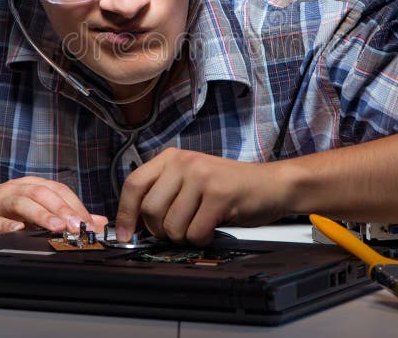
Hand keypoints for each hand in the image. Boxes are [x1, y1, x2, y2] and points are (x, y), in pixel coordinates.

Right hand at [0, 177, 107, 239]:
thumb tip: (99, 222)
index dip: (75, 206)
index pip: (59, 191)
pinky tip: (18, 230)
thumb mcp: (40, 207)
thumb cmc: (9, 207)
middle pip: (42, 193)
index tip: (89, 224)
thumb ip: (69, 215)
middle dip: (61, 209)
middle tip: (76, 227)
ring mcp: (0, 202)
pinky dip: (7, 225)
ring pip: (21, 202)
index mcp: (34, 185)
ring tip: (55, 227)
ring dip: (40, 214)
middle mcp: (19, 190)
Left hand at [115, 148, 287, 245]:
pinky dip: (202, 239)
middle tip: (179, 230)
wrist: (272, 184)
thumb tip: (133, 225)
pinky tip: (213, 228)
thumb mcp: (191, 181)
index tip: (125, 236)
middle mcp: (184, 163)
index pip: (134, 184)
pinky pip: (194, 233)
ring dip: (183, 237)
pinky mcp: (219, 195)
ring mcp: (202, 177)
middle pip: (150, 210)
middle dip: (160, 231)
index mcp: (172, 158)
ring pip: (171, 225)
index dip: (125, 214)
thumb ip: (163, 194)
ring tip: (199, 226)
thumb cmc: (230, 188)